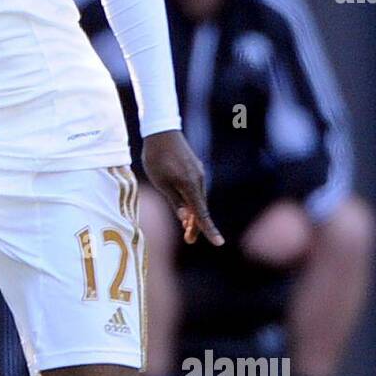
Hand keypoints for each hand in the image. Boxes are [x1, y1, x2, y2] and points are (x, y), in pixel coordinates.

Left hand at [141, 130, 223, 246]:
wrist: (161, 132)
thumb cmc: (156, 158)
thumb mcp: (161, 183)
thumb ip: (176, 201)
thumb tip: (187, 218)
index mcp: (189, 185)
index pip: (201, 214)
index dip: (209, 230)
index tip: (219, 244)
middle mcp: (198, 180)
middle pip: (201, 208)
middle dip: (196, 226)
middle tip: (188, 240)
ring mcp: (198, 174)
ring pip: (198, 199)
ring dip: (194, 214)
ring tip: (186, 228)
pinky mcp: (195, 169)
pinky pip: (196, 190)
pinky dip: (193, 201)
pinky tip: (186, 208)